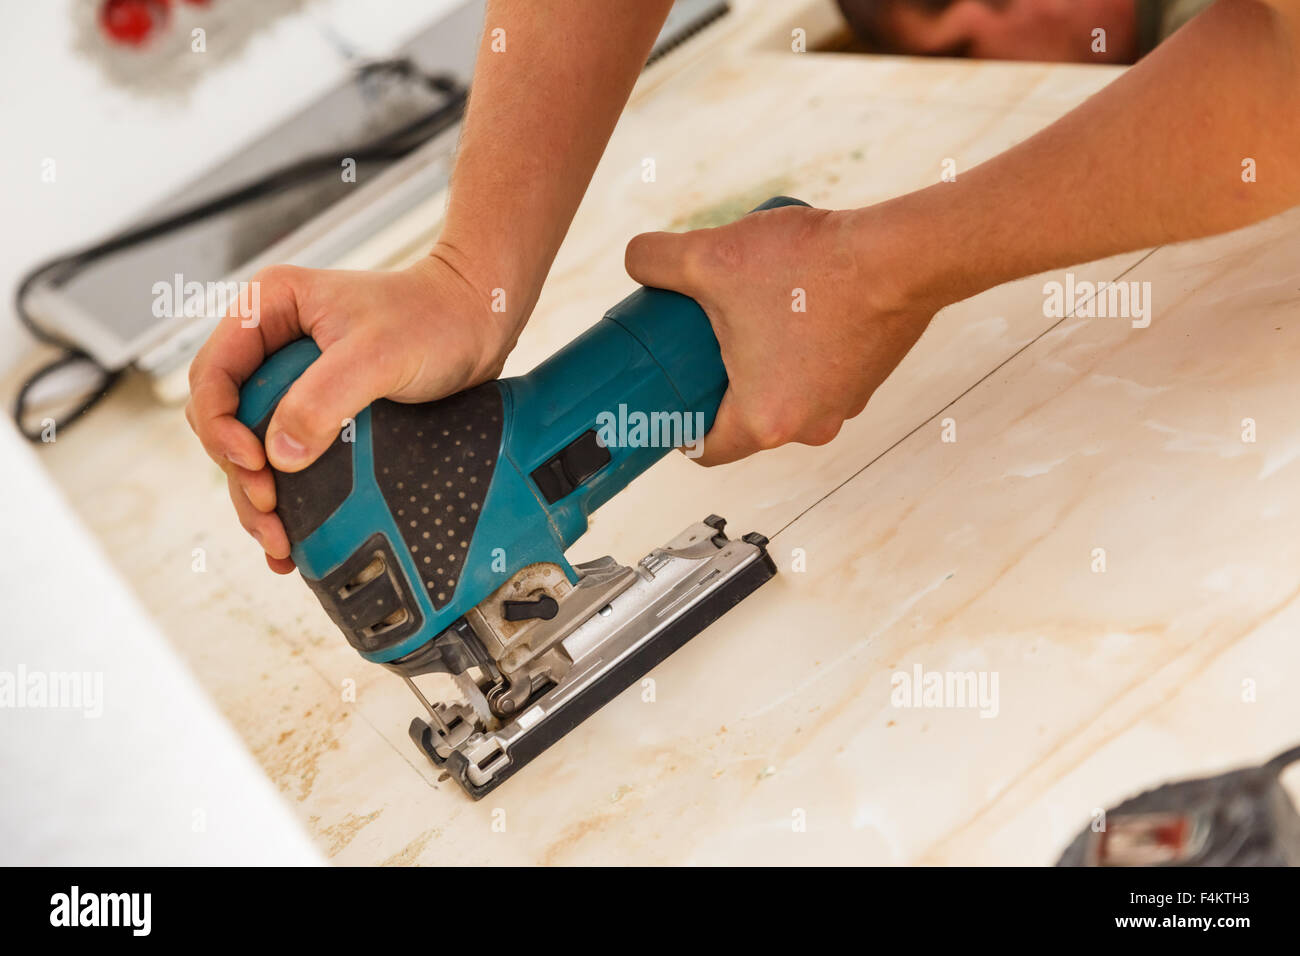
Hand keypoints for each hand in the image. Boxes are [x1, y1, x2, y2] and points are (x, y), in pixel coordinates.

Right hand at [186, 251, 515, 572]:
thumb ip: (325, 399)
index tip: (253, 464)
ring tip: (278, 544)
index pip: (212, 374)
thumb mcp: (377, 355)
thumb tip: (278, 457)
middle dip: (240, 473)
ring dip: (258, 495)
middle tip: (269, 517)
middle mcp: (272, 342)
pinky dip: (288, 494)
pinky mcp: (320, 406)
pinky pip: (288, 454)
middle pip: (226, 419)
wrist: (478, 320)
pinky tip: (294, 535)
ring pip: (253, 445)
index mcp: (269, 309)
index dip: (219, 425)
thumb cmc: (432, 318)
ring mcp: (293, 376)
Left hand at [624, 202, 934, 465]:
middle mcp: (807, 428)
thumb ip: (657, 260)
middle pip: (742, 421)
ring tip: (744, 315)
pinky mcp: (866, 381)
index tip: (666, 394)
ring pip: (781, 397)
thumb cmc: (814, 269)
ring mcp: (842, 406)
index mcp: (763, 422)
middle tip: (697, 343)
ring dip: (759, 366)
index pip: (704, 449)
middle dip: (715, 385)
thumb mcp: (712, 257)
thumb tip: (636, 261)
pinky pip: (815, 378)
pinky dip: (797, 354)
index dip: (675, 425)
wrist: (902, 255)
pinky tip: (789, 308)